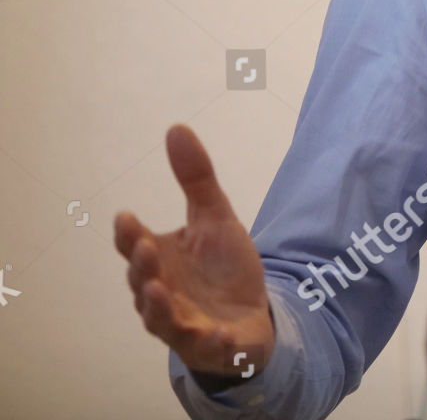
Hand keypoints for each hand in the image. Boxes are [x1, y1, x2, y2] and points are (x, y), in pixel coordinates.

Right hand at [114, 124, 273, 376]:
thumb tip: (176, 128)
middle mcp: (161, 293)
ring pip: (161, 319)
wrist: (251, 315)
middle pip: (142, 281)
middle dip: (142, 266)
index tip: (127, 217)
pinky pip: (204, 347)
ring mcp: (182, 322)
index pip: (135, 245)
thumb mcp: (216, 218)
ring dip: (157, 306)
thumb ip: (196, 179)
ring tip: (156, 291)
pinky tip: (219, 334)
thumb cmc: (222, 267)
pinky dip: (209, 342)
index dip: (129, 234)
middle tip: (146, 248)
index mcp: (160, 260)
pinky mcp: (208, 345)